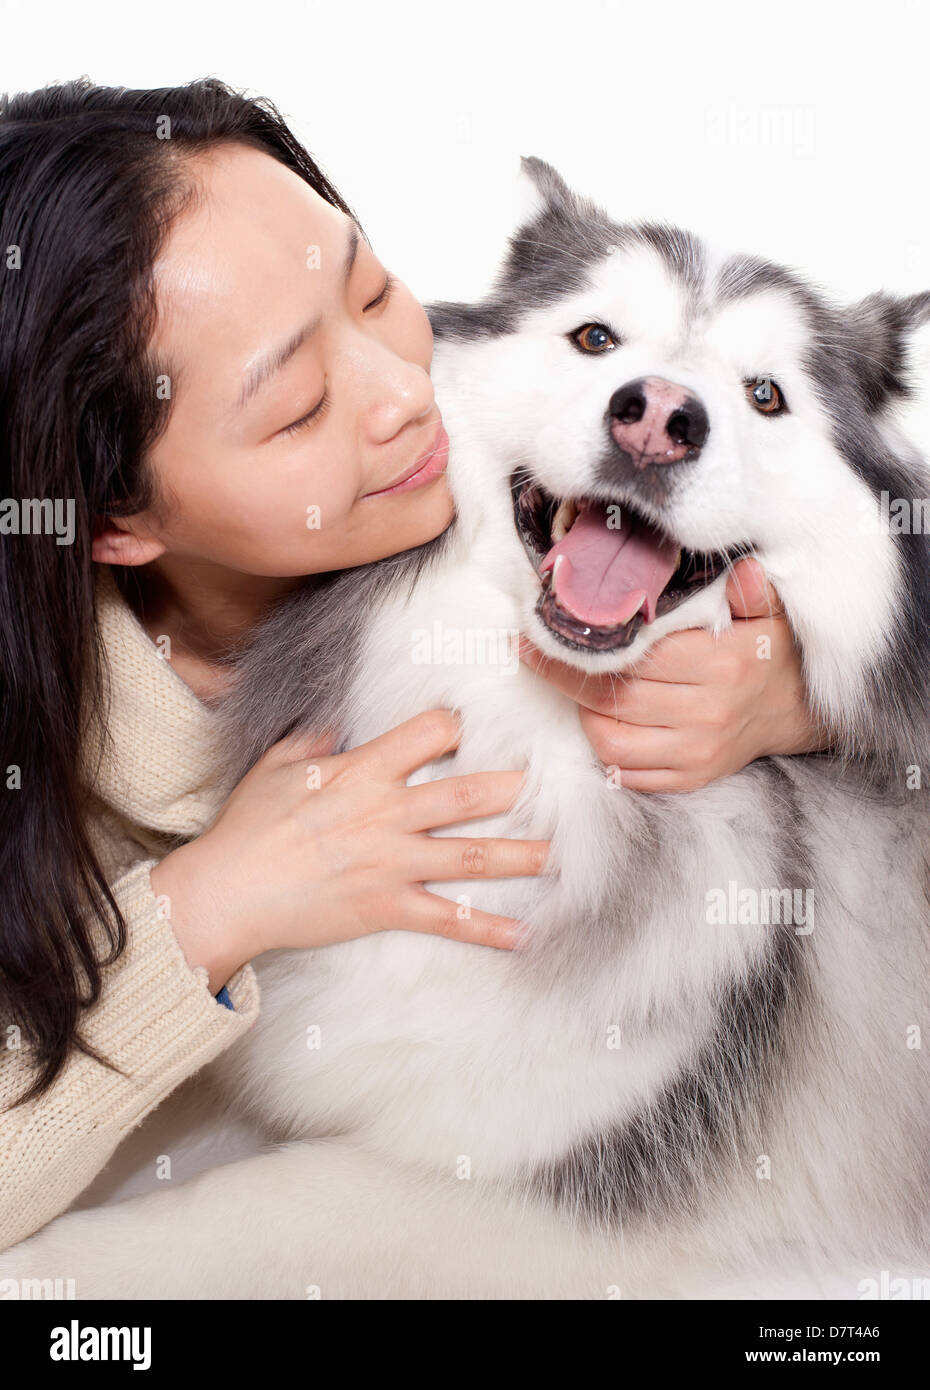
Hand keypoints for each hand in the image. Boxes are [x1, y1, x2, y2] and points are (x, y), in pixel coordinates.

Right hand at [151, 708, 549, 989]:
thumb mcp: (276, 767)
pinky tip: (523, 935)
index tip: (477, 726)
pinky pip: (448, 919)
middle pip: (467, 794)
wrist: (229, 892)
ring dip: (521, 856)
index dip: (455, 726)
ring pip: (471, 856)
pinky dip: (487, 929)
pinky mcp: (388, 907)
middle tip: (554, 785)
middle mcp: (388, 813)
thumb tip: (338, 727)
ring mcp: (392, 862)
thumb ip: (314, 742)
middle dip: (515, 788)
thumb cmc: (248, 827)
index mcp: (363, 772)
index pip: (427, 734)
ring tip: (560, 856)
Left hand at [518, 557, 831, 792]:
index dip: (587, 645)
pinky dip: (606, 750)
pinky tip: (601, 720)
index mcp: (724, 665)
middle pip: (616, 699)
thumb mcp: (771, 612)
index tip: (547, 630)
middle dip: (567, 677)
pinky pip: (629, 774)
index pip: (639, 657)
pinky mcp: (692, 778)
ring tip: (576, 686)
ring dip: (585, 714)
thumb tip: (742, 571)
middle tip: (536, 654)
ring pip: (613, 742)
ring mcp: (698, 752)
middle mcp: (709, 713)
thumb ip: (753, 591)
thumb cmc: (770, 651)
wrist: (795, 710)